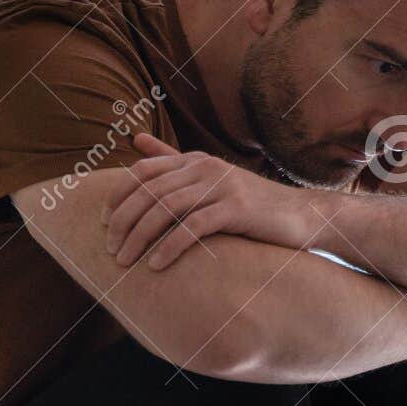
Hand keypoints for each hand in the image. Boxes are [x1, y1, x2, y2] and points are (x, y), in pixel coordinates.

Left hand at [102, 132, 317, 267]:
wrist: (303, 216)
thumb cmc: (252, 204)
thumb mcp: (209, 178)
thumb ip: (172, 160)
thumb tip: (135, 140)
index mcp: (195, 160)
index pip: (142, 171)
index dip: (117, 196)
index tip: (103, 223)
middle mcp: (205, 168)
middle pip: (149, 191)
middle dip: (123, 221)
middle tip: (110, 250)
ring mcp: (221, 186)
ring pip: (165, 208)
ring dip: (139, 237)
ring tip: (125, 262)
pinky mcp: (237, 209)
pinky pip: (193, 226)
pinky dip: (169, 246)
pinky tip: (155, 265)